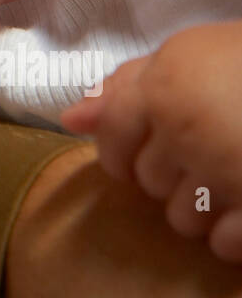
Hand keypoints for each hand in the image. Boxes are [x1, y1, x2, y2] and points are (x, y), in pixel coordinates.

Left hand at [60, 22, 241, 263]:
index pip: (112, 136)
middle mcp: (188, 134)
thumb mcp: (190, 53)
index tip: (133, 154)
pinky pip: (223, 244)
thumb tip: (72, 119)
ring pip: (180, 219)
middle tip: (200, 156)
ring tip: (226, 180)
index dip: (118, 150)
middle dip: (164, 176)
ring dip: (197, 208)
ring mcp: (227, 176)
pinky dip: (232, 234)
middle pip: (145, 182)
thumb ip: (130, 83)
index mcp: (165, 89)